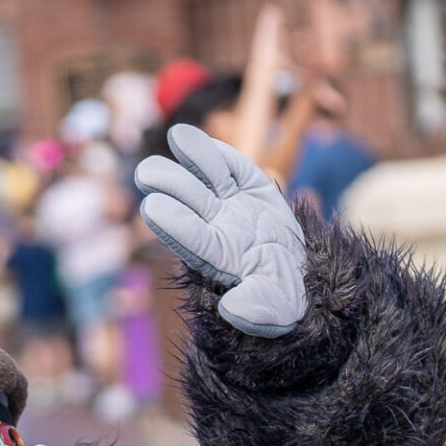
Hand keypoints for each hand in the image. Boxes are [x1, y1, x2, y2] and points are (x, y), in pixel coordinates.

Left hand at [135, 123, 307, 336]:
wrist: (300, 274)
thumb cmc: (281, 298)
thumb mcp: (277, 309)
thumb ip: (255, 309)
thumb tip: (230, 308)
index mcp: (219, 258)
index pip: (192, 239)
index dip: (174, 223)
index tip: (152, 208)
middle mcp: (218, 228)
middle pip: (190, 202)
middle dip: (169, 185)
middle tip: (145, 172)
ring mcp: (232, 206)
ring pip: (206, 178)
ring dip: (192, 158)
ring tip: (176, 136)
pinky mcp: (250, 189)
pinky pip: (233, 167)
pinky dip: (219, 154)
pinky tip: (196, 139)